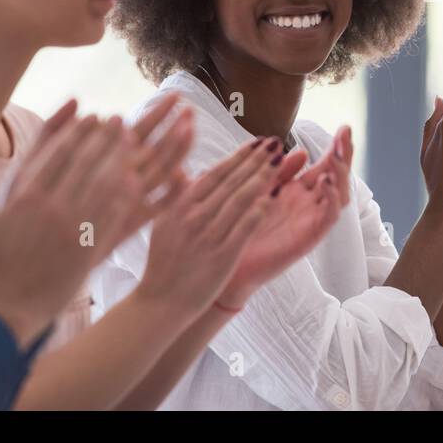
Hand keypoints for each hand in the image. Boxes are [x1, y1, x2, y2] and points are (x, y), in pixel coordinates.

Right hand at [0, 102, 144, 346]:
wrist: (8, 309)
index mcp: (25, 198)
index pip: (57, 154)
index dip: (77, 132)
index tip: (91, 116)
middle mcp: (53, 209)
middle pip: (85, 163)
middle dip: (104, 138)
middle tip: (119, 121)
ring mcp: (74, 228)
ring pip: (103, 184)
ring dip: (120, 159)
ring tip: (133, 142)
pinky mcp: (89, 248)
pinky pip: (112, 214)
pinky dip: (125, 193)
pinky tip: (137, 178)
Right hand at [133, 136, 284, 317]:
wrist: (161, 301)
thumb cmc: (163, 261)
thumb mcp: (161, 222)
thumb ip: (175, 195)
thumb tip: (187, 169)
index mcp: (180, 205)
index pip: (216, 173)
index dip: (239, 155)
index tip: (257, 141)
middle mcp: (195, 216)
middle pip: (232, 181)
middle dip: (256, 160)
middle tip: (276, 142)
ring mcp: (209, 235)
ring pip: (240, 200)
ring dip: (263, 178)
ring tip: (281, 161)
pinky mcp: (222, 256)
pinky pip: (244, 228)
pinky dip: (258, 211)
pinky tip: (273, 197)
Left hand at [215, 127, 352, 309]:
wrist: (226, 261)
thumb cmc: (238, 225)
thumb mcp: (257, 188)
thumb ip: (276, 170)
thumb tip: (299, 150)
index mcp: (297, 190)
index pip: (325, 164)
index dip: (335, 147)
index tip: (343, 127)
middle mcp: (309, 203)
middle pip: (338, 175)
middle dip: (344, 153)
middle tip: (345, 133)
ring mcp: (311, 219)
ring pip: (339, 194)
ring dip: (340, 173)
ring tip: (335, 156)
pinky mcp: (309, 235)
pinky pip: (329, 216)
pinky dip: (331, 197)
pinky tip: (324, 181)